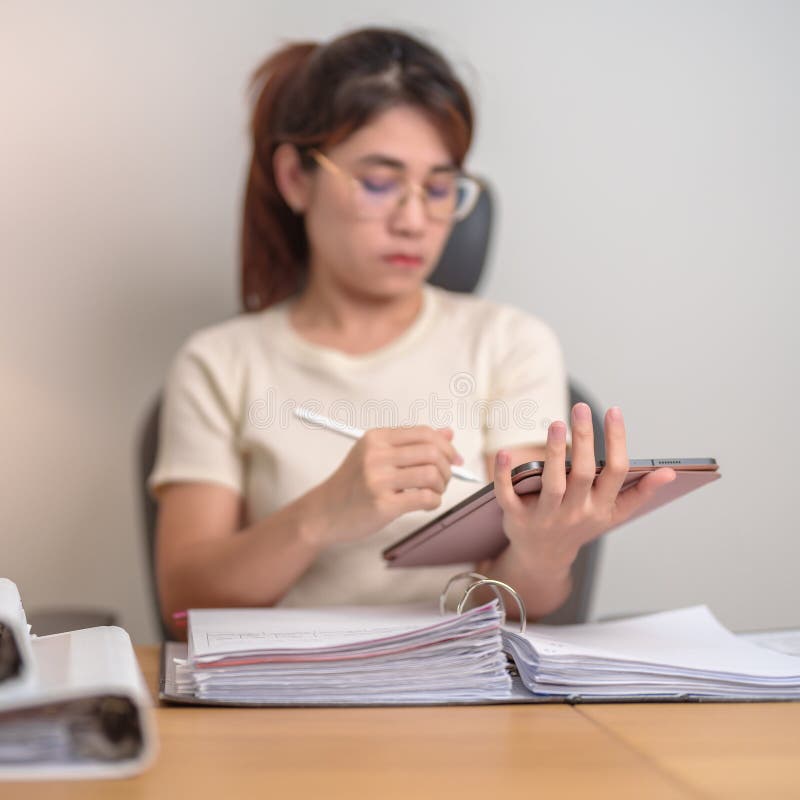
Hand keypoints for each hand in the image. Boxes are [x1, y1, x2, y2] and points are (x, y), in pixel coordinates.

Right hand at [314, 425, 462, 544]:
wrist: (323, 512)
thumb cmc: (353, 484)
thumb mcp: (376, 455)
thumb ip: (411, 443)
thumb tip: (448, 432)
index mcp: (376, 438)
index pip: (424, 433)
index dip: (446, 446)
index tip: (455, 459)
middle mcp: (376, 455)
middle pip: (432, 452)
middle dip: (448, 467)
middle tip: (445, 479)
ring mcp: (378, 480)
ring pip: (431, 475)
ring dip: (442, 485)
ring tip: (434, 492)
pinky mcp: (383, 505)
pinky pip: (425, 498)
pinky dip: (434, 501)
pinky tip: (426, 504)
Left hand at [493, 403, 676, 573]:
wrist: (545, 558)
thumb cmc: (581, 525)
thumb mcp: (613, 514)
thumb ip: (640, 493)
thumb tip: (670, 472)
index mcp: (601, 507)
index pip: (615, 472)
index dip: (617, 441)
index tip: (614, 410)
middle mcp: (576, 512)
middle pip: (583, 473)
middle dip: (584, 440)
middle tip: (580, 408)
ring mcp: (546, 516)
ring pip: (552, 483)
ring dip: (553, 453)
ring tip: (557, 424)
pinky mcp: (517, 518)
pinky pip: (508, 495)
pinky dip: (503, 476)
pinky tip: (504, 454)